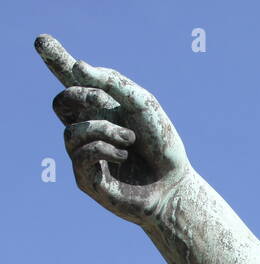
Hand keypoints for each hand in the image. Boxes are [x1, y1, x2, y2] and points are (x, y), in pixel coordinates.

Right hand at [37, 35, 191, 224]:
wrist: (175, 185)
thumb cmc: (161, 145)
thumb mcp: (142, 106)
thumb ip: (113, 83)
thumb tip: (77, 66)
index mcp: (101, 110)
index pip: (72, 83)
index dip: (56, 62)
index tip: (42, 40)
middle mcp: (89, 129)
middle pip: (61, 103)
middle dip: (80, 95)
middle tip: (104, 100)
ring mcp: (84, 155)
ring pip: (72, 130)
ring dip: (103, 129)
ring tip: (130, 139)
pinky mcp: (85, 179)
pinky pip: (81, 153)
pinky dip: (104, 148)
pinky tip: (124, 155)